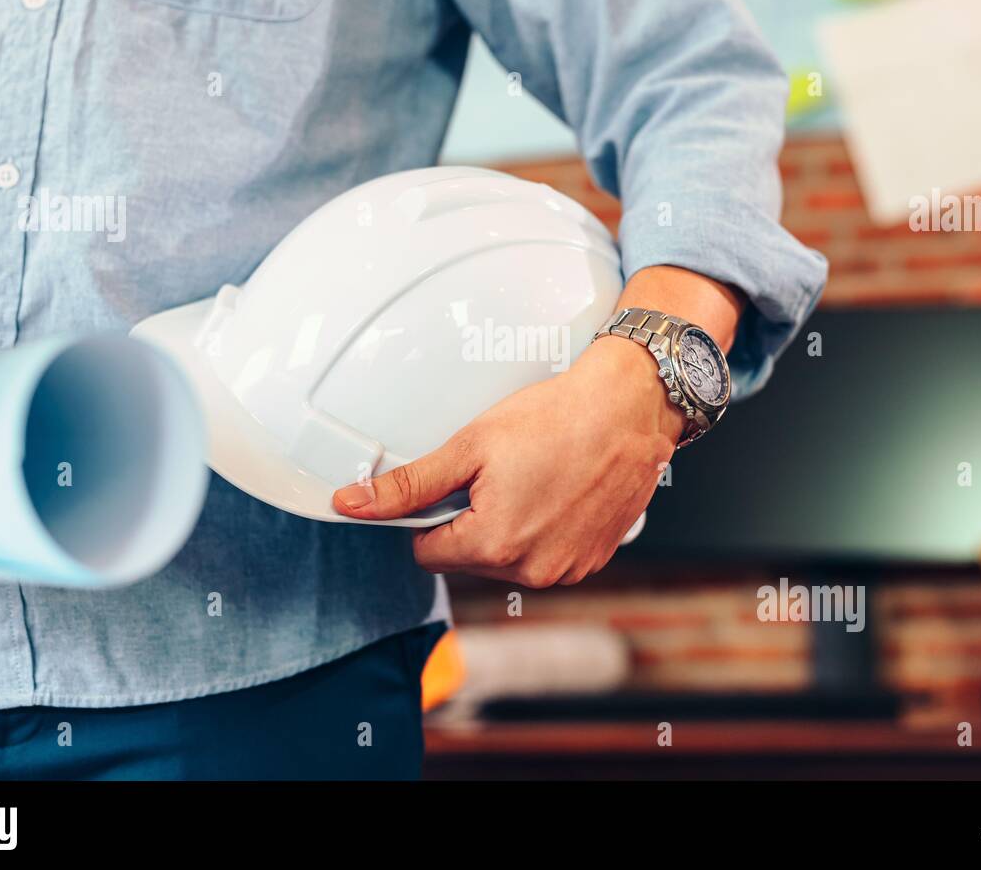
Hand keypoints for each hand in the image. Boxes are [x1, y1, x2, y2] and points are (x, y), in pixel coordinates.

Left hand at [331, 335, 681, 586]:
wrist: (630, 409)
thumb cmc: (556, 419)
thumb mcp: (470, 446)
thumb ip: (408, 485)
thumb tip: (351, 505)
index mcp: (492, 546)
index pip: (427, 553)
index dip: (432, 514)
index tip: (457, 482)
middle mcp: (530, 570)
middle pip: (468, 558)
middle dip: (472, 520)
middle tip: (499, 473)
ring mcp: (566, 570)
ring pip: (507, 560)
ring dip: (509, 528)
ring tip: (533, 478)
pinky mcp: (592, 561)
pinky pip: (547, 557)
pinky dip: (544, 530)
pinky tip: (558, 491)